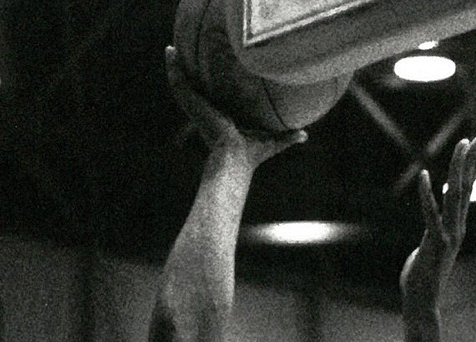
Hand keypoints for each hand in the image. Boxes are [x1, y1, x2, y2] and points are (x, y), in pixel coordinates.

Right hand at [165, 46, 305, 167]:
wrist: (235, 158)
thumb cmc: (252, 154)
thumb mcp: (272, 140)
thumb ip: (287, 136)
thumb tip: (305, 135)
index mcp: (220, 119)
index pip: (213, 100)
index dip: (210, 88)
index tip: (211, 75)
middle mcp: (205, 112)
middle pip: (194, 90)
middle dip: (189, 74)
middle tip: (184, 56)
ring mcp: (196, 108)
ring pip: (182, 84)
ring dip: (175, 66)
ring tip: (171, 50)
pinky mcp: (192, 104)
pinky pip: (179, 82)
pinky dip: (173, 67)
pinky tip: (170, 51)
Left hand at [401, 134, 475, 311]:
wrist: (422, 303)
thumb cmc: (421, 280)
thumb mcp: (429, 250)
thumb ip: (432, 237)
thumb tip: (433, 233)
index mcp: (456, 227)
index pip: (467, 192)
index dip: (474, 168)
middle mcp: (457, 228)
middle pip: (465, 187)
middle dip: (472, 160)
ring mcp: (448, 235)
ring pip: (455, 196)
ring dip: (459, 169)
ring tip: (463, 145)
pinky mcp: (435, 243)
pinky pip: (431, 215)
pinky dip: (427, 195)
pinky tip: (425, 176)